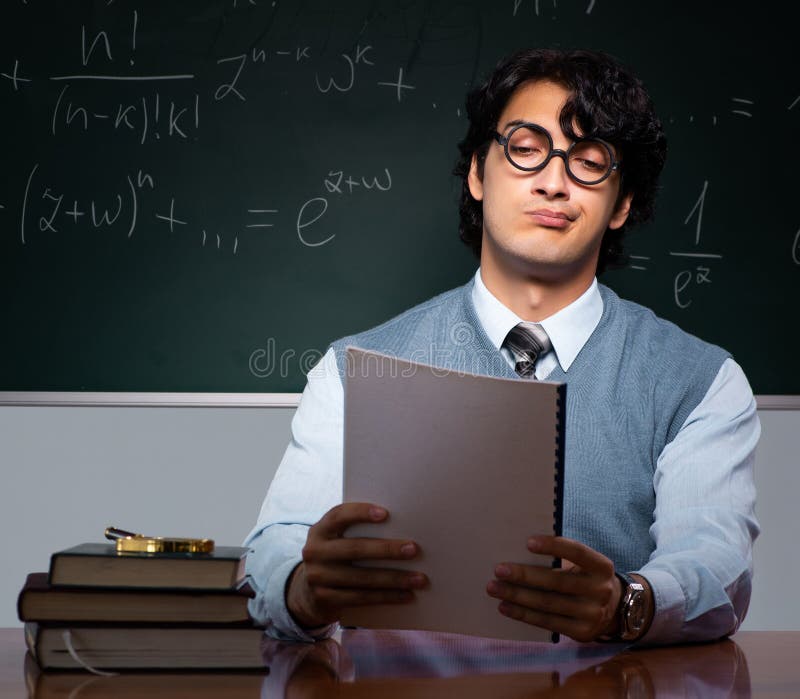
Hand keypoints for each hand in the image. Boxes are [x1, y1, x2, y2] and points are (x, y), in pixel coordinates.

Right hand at [286, 503, 427, 628]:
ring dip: (394, 579)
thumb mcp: (338, 539)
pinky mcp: (325, 599)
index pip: (339, 515)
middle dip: (387, 549)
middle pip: (354, 548)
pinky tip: (407, 595)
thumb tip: (402, 527)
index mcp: (321, 529)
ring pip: (362, 578)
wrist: (308, 591)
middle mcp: (314, 551)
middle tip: (414, 549)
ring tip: (419, 578)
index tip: (386, 514)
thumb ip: (358, 531)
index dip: (361, 513)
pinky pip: (361, 598)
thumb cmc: (337, 555)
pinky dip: (387, 597)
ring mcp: (317, 577)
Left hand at [486, 535, 621, 641]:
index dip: (553, 546)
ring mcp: (592, 614)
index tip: (528, 542)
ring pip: (548, 604)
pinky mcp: (581, 632)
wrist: (614, 610)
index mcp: (601, 566)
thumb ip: (562, 558)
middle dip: (524, 576)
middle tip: (499, 570)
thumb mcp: (584, 565)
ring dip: (517, 596)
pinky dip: (523, 614)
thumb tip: (519, 550)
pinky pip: (547, 622)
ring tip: (494, 588)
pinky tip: (504, 606)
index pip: (577, 552)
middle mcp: (600, 590)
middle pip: (556, 582)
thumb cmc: (586, 577)